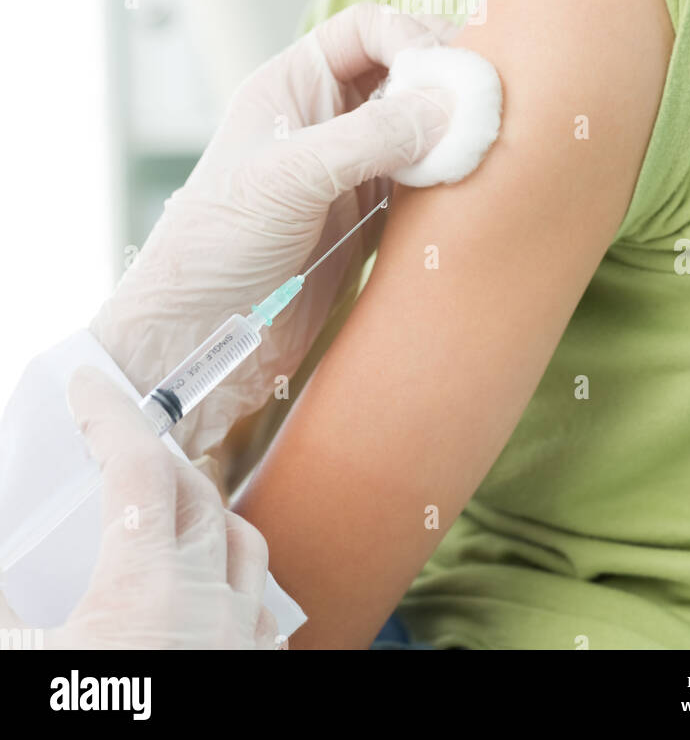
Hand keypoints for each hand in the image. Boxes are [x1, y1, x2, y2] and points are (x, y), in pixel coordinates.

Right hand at [0, 367, 281, 650]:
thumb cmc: (74, 732)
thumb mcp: (20, 656)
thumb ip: (9, 598)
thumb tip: (7, 564)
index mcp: (143, 590)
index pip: (137, 468)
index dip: (112, 417)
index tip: (90, 387)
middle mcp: (207, 605)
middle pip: (197, 495)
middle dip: (157, 462)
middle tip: (120, 455)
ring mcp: (241, 641)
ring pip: (243, 546)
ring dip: (207, 518)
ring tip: (169, 518)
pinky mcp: (257, 672)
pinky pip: (260, 606)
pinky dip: (233, 582)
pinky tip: (206, 592)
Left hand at [89, 3, 456, 463]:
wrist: (200, 337)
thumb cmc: (215, 243)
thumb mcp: (288, 177)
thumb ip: (370, 137)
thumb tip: (449, 106)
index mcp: (292, 85)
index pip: (366, 30)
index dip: (410, 38)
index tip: (446, 74)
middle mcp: (325, 118)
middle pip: (402, 72)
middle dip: (444, 79)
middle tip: (485, 101)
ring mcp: (350, 168)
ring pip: (420, 128)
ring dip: (453, 132)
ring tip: (486, 142)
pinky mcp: (369, 218)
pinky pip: (424, 182)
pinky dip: (450, 179)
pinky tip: (471, 186)